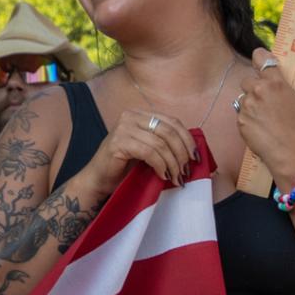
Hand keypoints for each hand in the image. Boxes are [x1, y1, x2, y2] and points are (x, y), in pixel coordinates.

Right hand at [79, 105, 197, 195]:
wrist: (98, 180)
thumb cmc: (125, 167)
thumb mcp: (149, 150)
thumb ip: (164, 143)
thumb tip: (193, 150)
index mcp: (140, 114)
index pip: (172, 121)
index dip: (187, 139)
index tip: (196, 157)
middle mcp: (130, 116)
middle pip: (168, 131)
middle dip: (181, 153)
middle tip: (186, 172)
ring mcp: (123, 127)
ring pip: (160, 143)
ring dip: (172, 163)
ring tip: (176, 177)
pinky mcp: (118, 142)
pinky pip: (149, 152)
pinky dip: (160, 165)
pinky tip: (162, 175)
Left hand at [234, 48, 294, 188]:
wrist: (291, 153)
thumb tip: (292, 74)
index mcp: (275, 82)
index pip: (260, 57)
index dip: (260, 58)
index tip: (261, 61)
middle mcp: (258, 90)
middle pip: (248, 80)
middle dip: (255, 87)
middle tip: (266, 100)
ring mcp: (247, 105)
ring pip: (244, 97)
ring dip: (251, 104)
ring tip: (265, 117)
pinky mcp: (240, 120)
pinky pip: (241, 113)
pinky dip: (248, 118)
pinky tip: (261, 127)